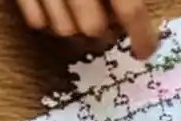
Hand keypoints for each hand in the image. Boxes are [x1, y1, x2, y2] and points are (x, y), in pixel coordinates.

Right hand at [16, 0, 159, 58]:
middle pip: (92, 27)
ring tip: (78, 13)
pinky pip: (34, 21)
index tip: (145, 52)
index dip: (142, 35)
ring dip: (74, 27)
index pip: (130, 10)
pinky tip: (53, 9)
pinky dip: (46, 20)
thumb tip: (138, 15)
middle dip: (101, 30)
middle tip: (106, 24)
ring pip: (62, 29)